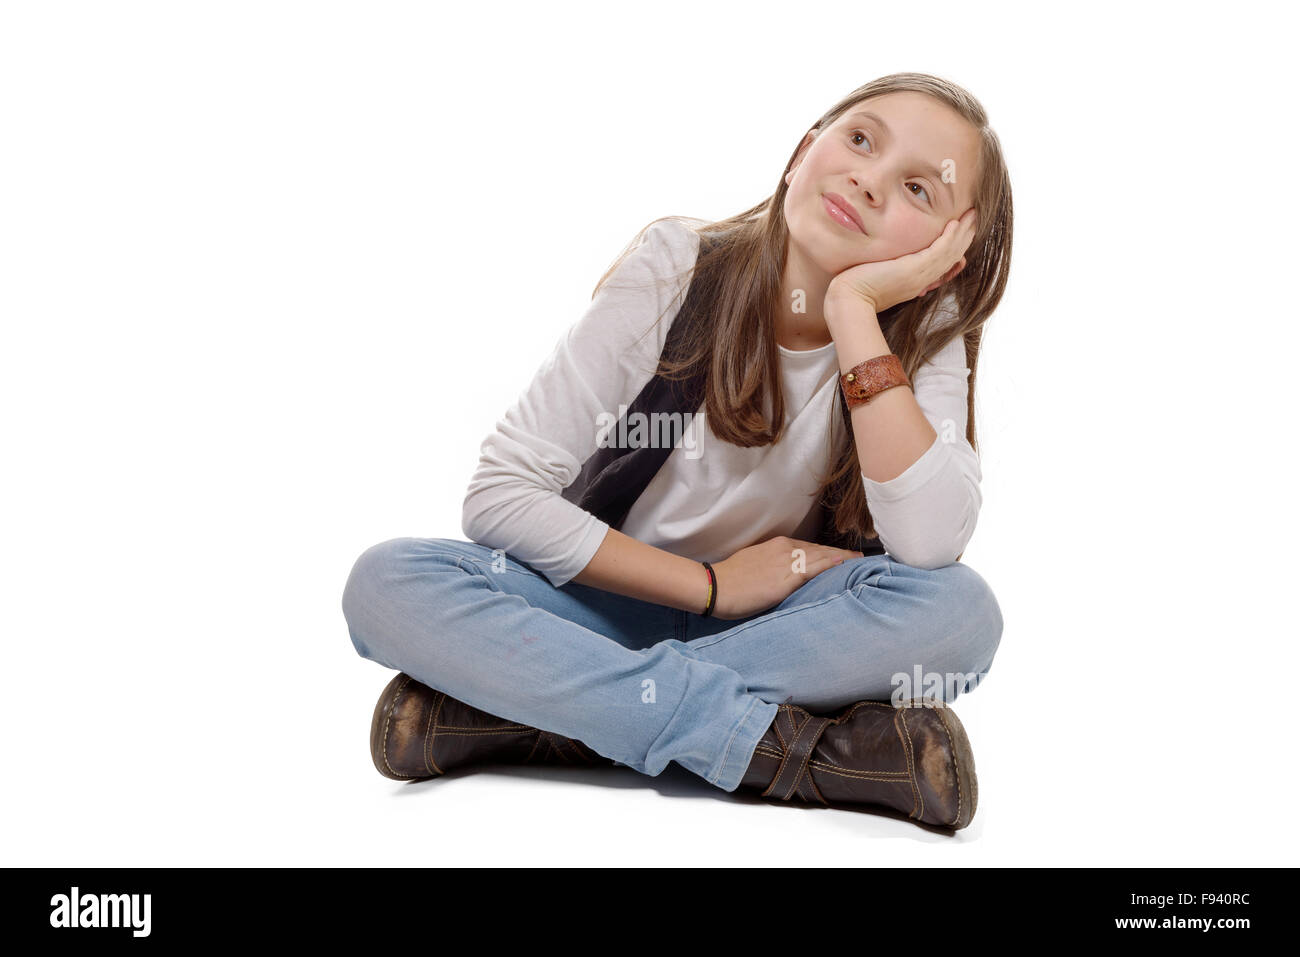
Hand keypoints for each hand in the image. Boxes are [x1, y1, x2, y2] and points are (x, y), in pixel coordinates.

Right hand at [709, 536, 863, 619]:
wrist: (715, 587)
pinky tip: (844, 565)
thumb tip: (784, 574)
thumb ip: (773, 566)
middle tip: (860, 557)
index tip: (843, 555)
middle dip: (841, 554)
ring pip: (822, 557)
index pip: (810, 547)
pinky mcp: (786, 578)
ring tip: (860, 562)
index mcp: (777, 545)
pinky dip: (831, 565)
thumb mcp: (754, 564)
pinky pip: (814, 569)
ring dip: (842, 559)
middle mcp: (785, 549)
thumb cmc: (730, 580)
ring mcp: (786, 562)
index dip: (829, 551)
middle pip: (820, 550)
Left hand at [825, 207, 977, 316]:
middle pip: (952, 257)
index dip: (956, 250)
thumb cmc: (855, 290)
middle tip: (975, 218)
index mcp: (914, 283)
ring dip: (963, 232)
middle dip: (965, 237)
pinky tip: (955, 223)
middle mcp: (921, 280)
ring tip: (973, 215)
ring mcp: (919, 276)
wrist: (849, 301)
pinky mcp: (913, 270)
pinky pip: (939, 251)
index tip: (961, 234)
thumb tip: (888, 260)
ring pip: (950, 253)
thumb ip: (887, 269)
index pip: (943, 266)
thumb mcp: (876, 277)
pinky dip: (949, 237)